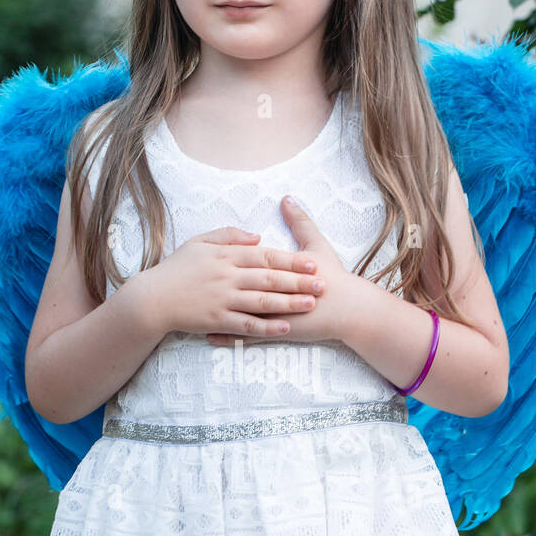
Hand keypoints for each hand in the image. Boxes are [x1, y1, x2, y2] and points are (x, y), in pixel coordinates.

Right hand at [152, 224, 323, 338]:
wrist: (151, 298)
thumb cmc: (176, 269)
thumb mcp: (199, 242)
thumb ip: (228, 235)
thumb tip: (257, 236)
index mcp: (225, 255)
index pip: (265, 256)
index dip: (291, 260)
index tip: (312, 262)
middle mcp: (227, 276)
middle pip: (269, 277)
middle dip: (298, 281)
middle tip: (323, 283)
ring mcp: (222, 299)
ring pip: (262, 300)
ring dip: (289, 302)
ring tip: (311, 303)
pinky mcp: (216, 320)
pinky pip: (246, 324)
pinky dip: (267, 326)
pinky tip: (285, 327)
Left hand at [206, 196, 356, 345]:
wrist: (349, 310)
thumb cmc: (334, 277)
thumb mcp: (317, 245)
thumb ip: (300, 222)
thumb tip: (286, 199)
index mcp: (276, 266)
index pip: (246, 260)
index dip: (224, 259)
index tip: (203, 256)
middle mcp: (269, 289)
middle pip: (234, 286)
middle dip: (209, 285)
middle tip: (186, 283)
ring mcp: (271, 312)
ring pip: (235, 312)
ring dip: (213, 313)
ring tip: (191, 311)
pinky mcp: (276, 331)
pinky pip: (246, 335)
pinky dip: (227, 336)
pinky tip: (210, 335)